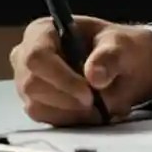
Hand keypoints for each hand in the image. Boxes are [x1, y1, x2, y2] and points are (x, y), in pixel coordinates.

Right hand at [9, 16, 151, 126]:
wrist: (125, 68)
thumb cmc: (118, 48)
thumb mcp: (122, 45)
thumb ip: (109, 57)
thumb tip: (94, 76)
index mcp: (42, 31)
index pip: (36, 56)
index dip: (60, 77)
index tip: (88, 93)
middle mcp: (26, 56)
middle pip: (32, 84)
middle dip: (68, 98)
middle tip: (97, 102)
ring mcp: (27, 82)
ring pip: (37, 106)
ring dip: (71, 111)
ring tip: (98, 106)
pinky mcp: (35, 104)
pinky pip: (45, 119)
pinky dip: (70, 120)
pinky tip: (89, 111)